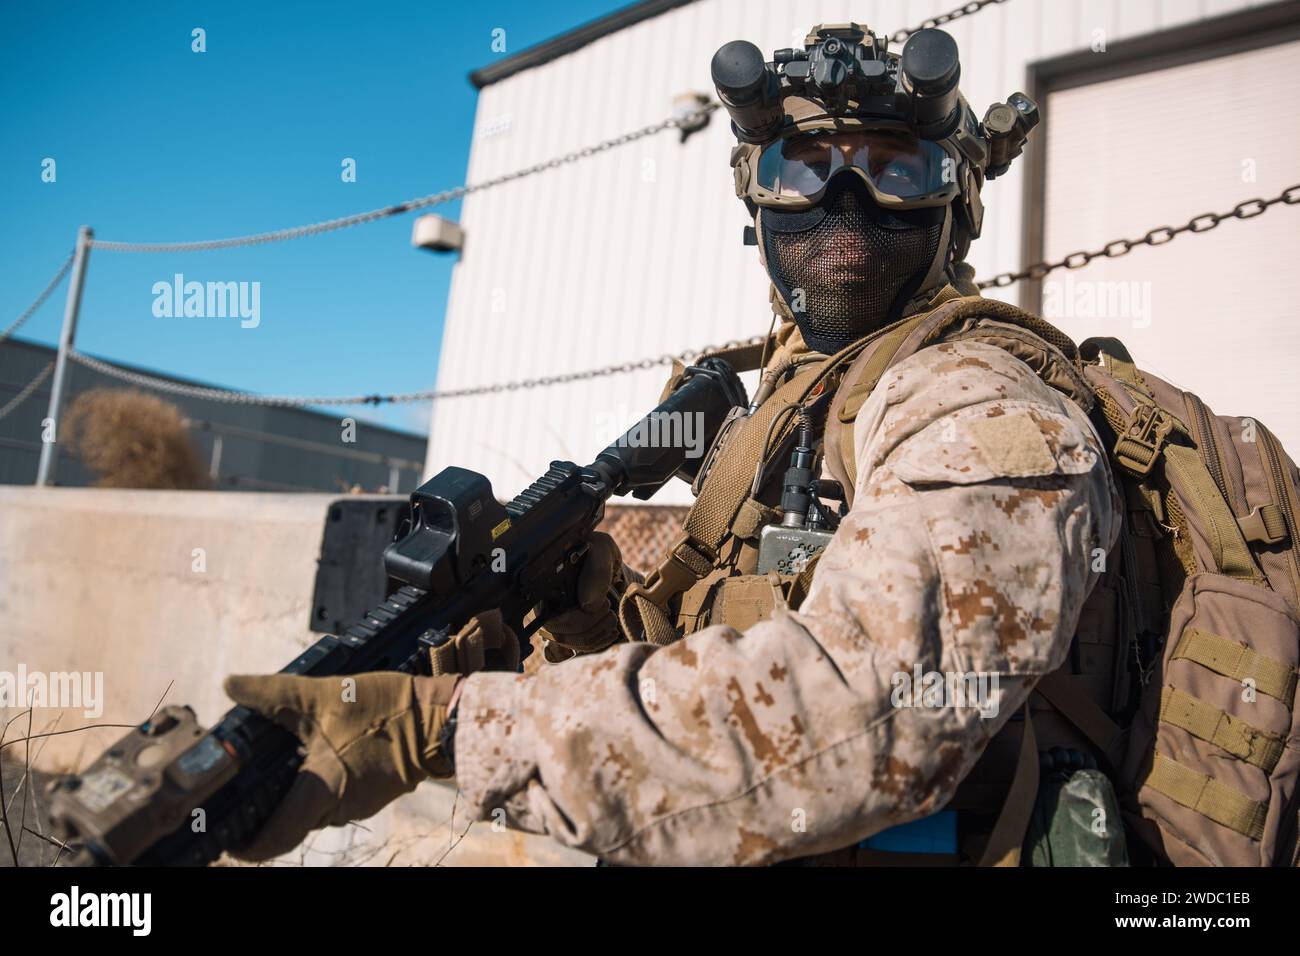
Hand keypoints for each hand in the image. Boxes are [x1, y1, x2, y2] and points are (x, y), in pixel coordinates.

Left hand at [222, 670, 458, 860]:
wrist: (439, 719)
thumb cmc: (385, 711)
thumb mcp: (324, 695)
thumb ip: (274, 694)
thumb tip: (232, 685)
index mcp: (320, 792)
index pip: (274, 840)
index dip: (247, 847)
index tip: (229, 840)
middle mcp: (337, 808)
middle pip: (291, 823)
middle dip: (267, 810)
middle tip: (245, 787)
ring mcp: (357, 805)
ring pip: (314, 810)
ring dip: (296, 793)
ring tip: (280, 764)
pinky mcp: (372, 794)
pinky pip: (336, 798)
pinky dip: (321, 784)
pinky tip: (317, 756)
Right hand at [537, 531, 626, 661]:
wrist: (605, 561)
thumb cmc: (600, 552)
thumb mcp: (602, 549)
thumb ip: (596, 570)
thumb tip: (588, 604)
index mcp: (544, 584)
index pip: (550, 617)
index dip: (578, 620)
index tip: (603, 605)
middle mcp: (543, 604)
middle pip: (558, 634)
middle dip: (589, 628)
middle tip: (610, 611)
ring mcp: (553, 618)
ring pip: (568, 643)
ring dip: (595, 636)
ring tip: (612, 618)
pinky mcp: (566, 629)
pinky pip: (575, 647)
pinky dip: (596, 643)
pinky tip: (609, 630)